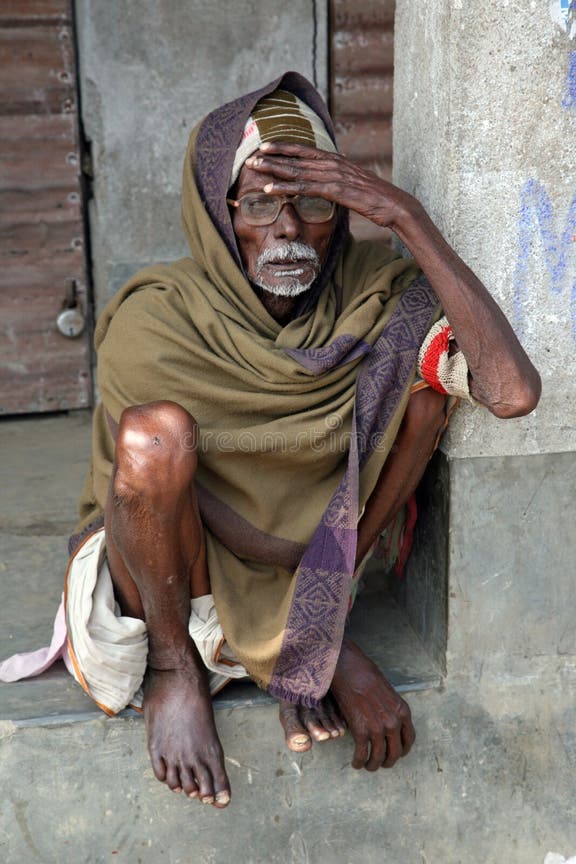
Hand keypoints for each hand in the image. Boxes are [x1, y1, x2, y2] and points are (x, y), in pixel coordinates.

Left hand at [245, 142, 417, 230]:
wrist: (394, 205)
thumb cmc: (375, 198)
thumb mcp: (354, 185)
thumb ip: (339, 180)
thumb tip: (329, 182)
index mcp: (336, 160)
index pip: (305, 150)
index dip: (284, 147)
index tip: (265, 146)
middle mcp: (332, 164)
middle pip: (296, 157)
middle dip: (272, 156)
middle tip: (250, 156)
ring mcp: (333, 176)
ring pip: (296, 170)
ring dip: (272, 168)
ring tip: (252, 168)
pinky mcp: (334, 190)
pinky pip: (304, 188)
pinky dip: (285, 187)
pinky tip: (269, 189)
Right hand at [330, 638, 414, 769]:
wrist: (349, 669)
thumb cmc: (365, 675)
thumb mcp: (388, 692)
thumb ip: (391, 709)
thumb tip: (388, 723)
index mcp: (403, 711)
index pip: (409, 739)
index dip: (402, 750)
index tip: (396, 754)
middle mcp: (393, 722)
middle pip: (395, 752)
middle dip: (388, 762)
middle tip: (381, 764)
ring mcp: (378, 728)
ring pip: (379, 757)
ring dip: (373, 765)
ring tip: (367, 766)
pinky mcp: (361, 730)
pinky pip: (362, 754)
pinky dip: (359, 762)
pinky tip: (356, 763)